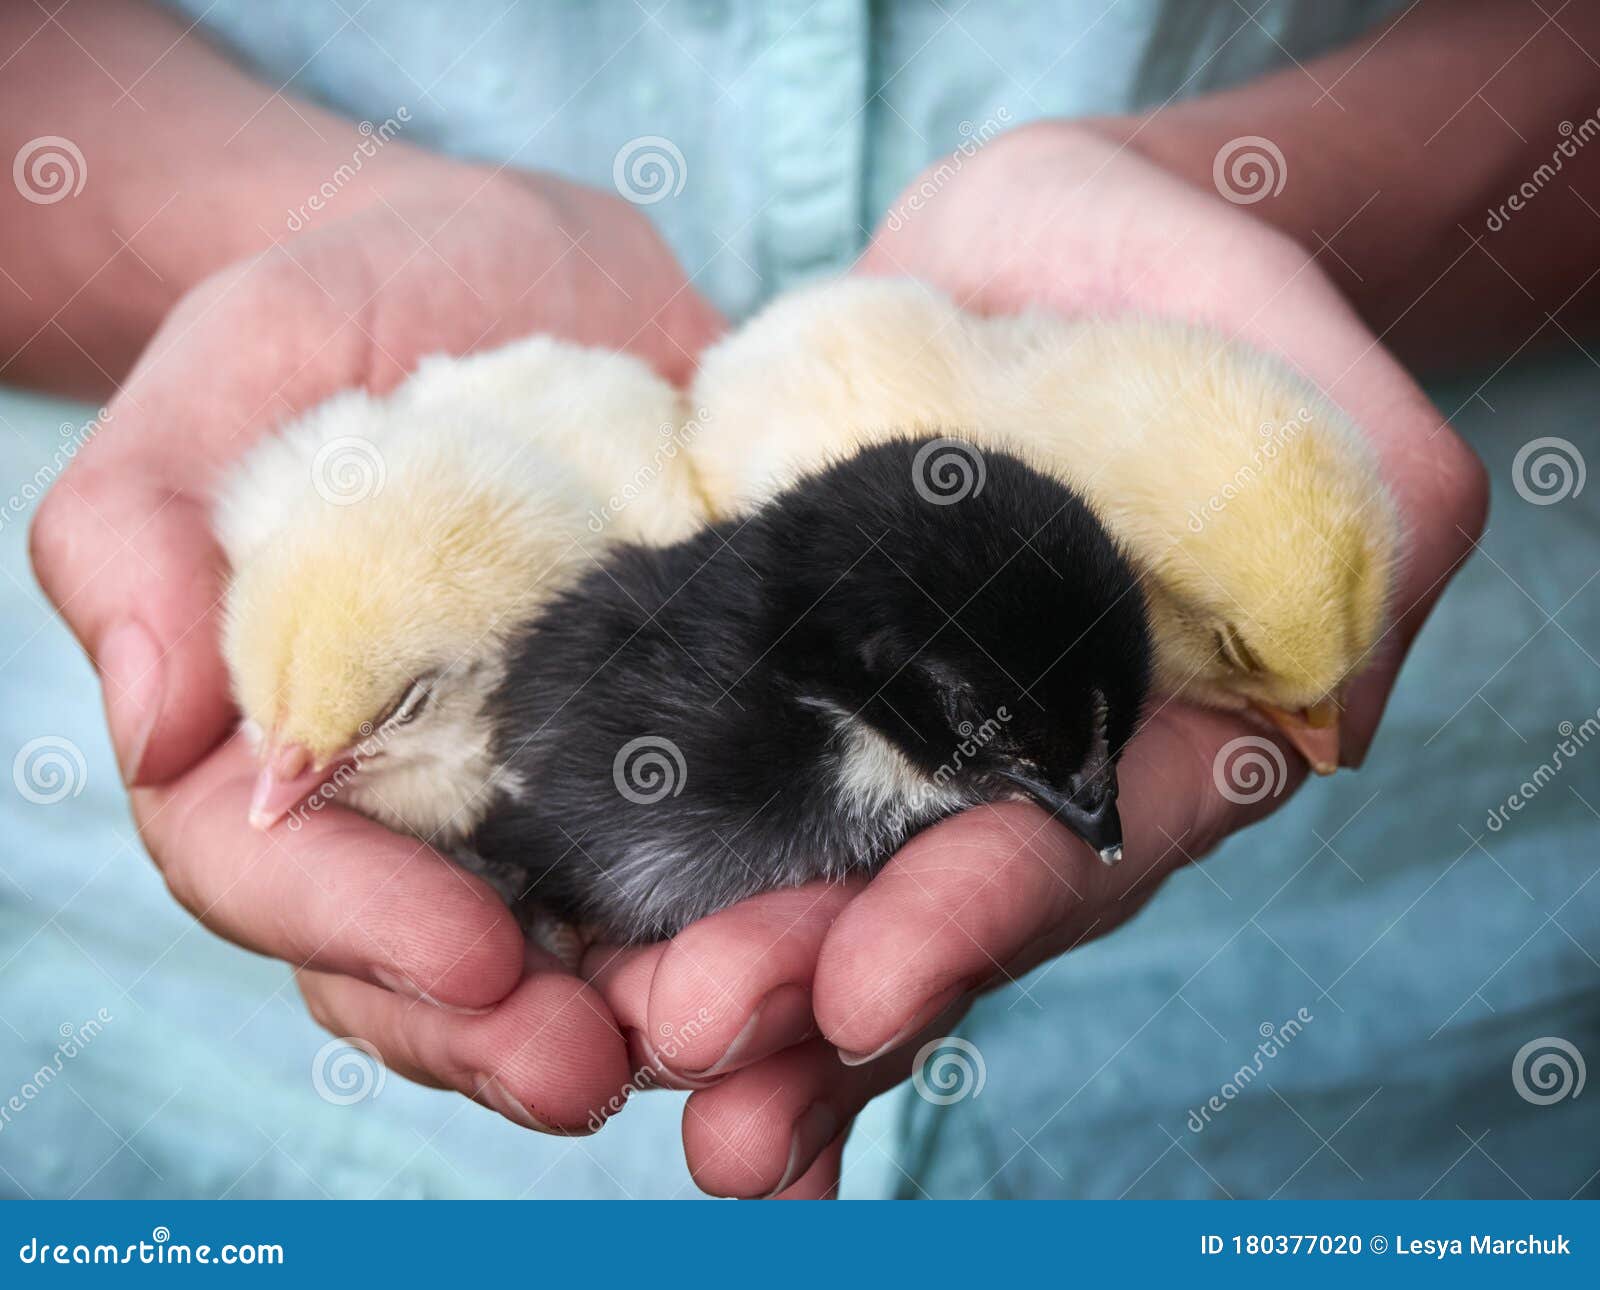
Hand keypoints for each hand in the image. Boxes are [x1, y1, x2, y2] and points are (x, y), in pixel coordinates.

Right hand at [30, 166, 723, 1132]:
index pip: (285, 883)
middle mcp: (414, 800)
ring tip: (738, 1034)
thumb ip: (144, 540)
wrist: (511, 271)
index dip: (367, 935)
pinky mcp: (673, 745)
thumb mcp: (229, 374)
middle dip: (511, 1034)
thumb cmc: (342, 314)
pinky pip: (706, 859)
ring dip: (651, 1014)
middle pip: (431, 969)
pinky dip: (752, 919)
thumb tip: (160, 729)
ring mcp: (549, 785)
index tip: (475, 955)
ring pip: (575, 950)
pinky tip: (825, 952)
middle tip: (608, 1067)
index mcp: (278, 746)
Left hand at [586, 122, 1487, 1195]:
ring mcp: (886, 730)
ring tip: (617, 1050)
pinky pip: (700, 781)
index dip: (972, 921)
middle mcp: (1010, 768)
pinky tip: (563, 945)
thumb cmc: (1186, 288)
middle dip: (805, 994)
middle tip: (695, 1054)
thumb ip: (1370, 510)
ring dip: (713, 972)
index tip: (867, 987)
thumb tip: (1338, 702)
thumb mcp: (1305, 368)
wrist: (1034, 246)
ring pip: (796, 877)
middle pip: (910, 906)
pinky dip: (638, 863)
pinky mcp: (778, 671)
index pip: (1069, 851)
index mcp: (1150, 736)